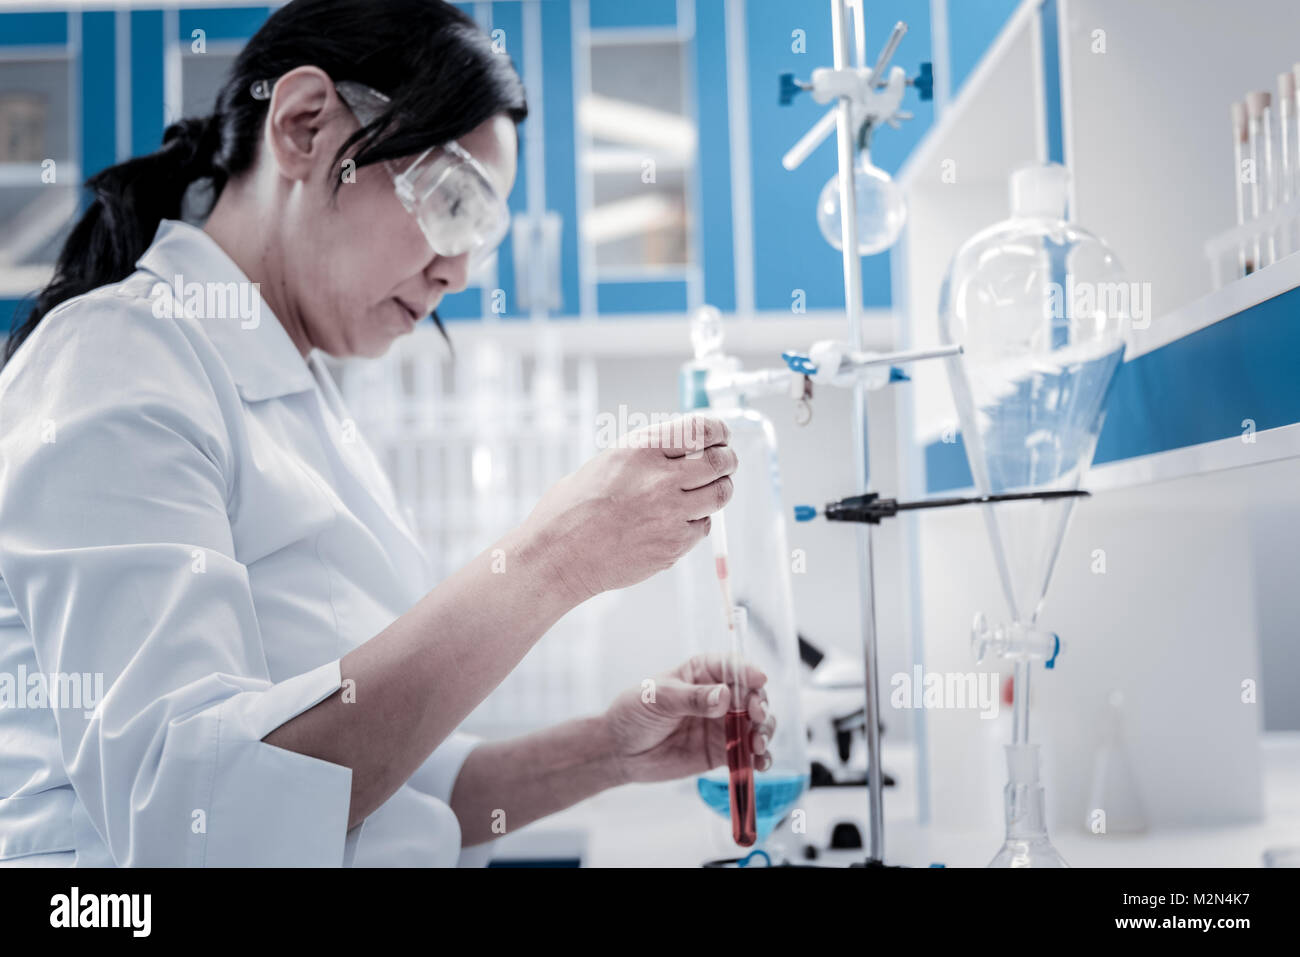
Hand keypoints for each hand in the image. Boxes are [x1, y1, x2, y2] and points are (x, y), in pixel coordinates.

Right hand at [521, 414, 735, 602]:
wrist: (559, 556)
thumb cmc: (571, 510)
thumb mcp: (606, 462)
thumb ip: (645, 455)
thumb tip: (680, 451)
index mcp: (641, 449)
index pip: (700, 429)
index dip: (718, 431)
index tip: (722, 435)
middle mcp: (660, 478)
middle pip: (718, 462)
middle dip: (728, 460)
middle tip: (726, 463)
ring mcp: (670, 513)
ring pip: (719, 495)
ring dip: (720, 489)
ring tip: (712, 490)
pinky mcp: (674, 544)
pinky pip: (703, 526)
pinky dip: (698, 521)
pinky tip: (681, 521)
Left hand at [603, 653, 775, 784]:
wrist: (619, 751)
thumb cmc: (633, 713)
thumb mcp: (658, 699)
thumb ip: (692, 698)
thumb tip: (724, 697)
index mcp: (701, 673)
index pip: (731, 666)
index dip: (748, 671)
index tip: (758, 680)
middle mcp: (718, 696)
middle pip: (752, 695)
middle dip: (760, 705)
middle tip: (756, 717)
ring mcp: (722, 725)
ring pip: (756, 724)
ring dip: (764, 732)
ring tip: (758, 745)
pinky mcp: (722, 751)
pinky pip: (748, 754)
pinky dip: (760, 758)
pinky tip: (760, 764)